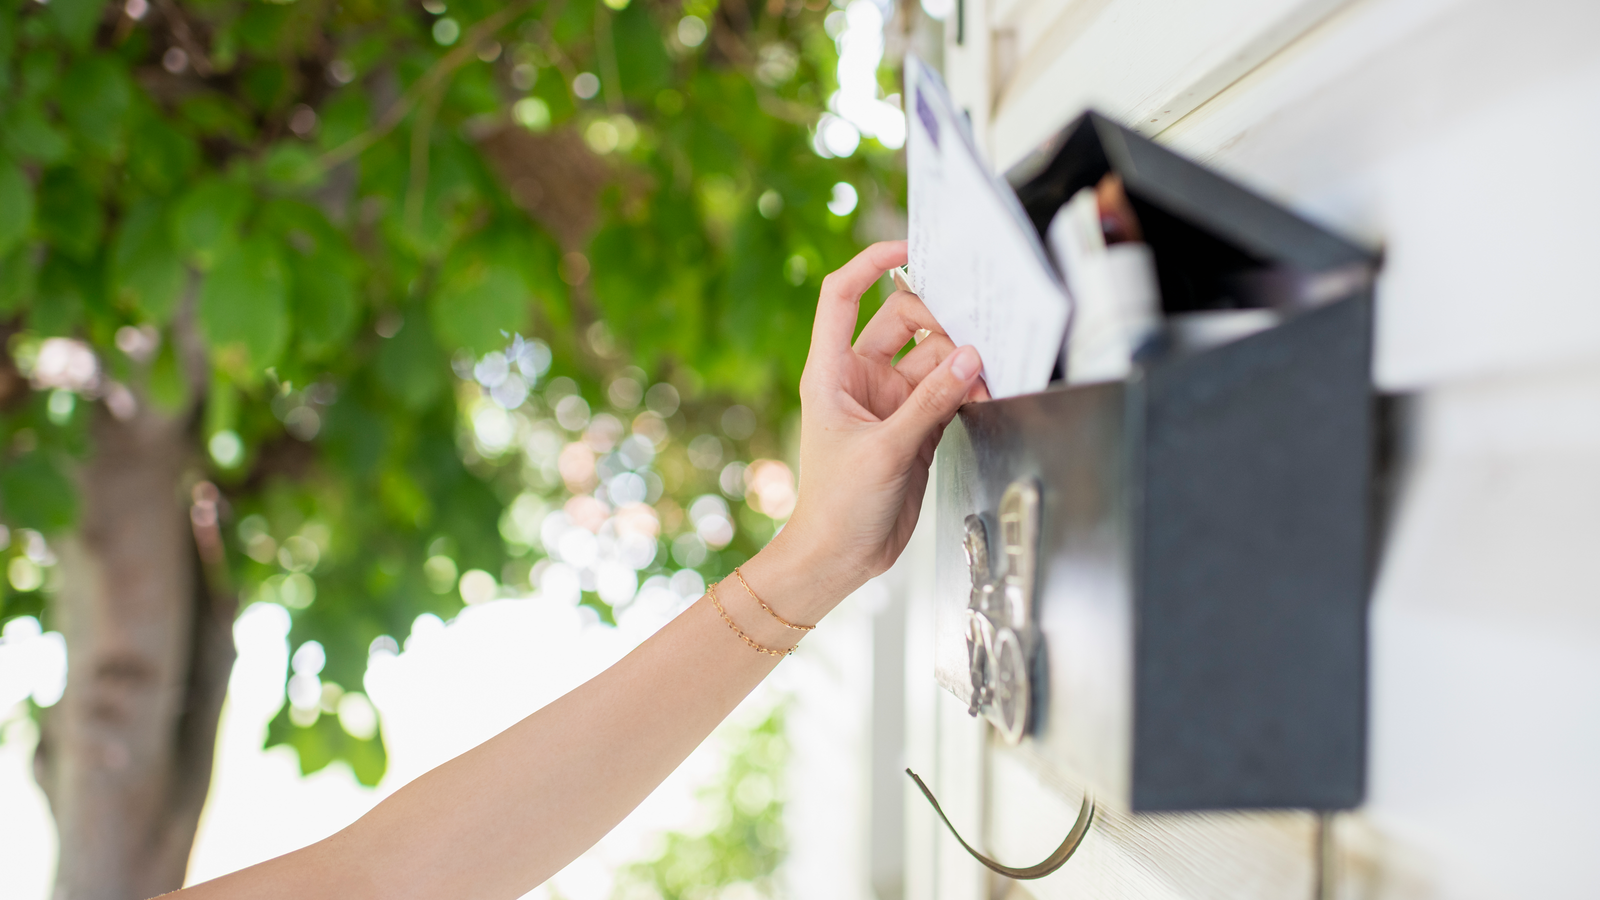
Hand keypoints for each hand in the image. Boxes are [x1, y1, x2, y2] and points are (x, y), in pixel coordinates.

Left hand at [770, 241, 988, 605]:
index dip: (870, 262)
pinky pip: (946, 391)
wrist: (839, 557)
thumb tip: (969, 358)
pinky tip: (982, 392)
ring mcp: (889, 402)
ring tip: (979, 381)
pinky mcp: (915, 426)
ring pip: (933, 358)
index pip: (843, 295)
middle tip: (967, 345)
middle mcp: (859, 379)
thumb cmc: (835, 507)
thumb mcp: (885, 450)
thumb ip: (930, 403)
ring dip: (959, 363)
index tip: (909, 247)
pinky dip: (965, 388)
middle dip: (939, 325)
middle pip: (903, 321)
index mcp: (830, 371)